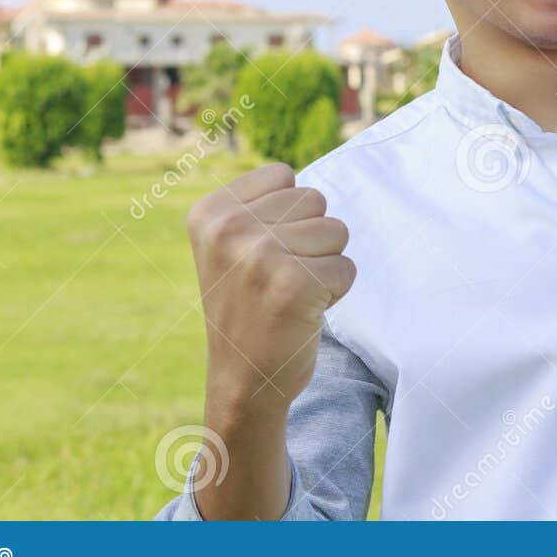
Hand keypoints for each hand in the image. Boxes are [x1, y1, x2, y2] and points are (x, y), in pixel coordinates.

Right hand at [186, 162, 355, 411]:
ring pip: (336, 231)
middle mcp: (229, 229)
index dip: (287, 215)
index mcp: (209, 212)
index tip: (260, 254)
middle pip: (314, 200)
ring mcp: (259, 256)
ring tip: (289, 293)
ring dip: (324, 264)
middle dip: (310, 239)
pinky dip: (335, 292)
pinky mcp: (293, 286)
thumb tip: (307, 185)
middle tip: (278, 278)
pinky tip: (302, 312)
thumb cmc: (249, 305)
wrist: (243, 380)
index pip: (284, 176)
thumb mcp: (231, 244)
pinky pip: (347, 268)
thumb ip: (261, 205)